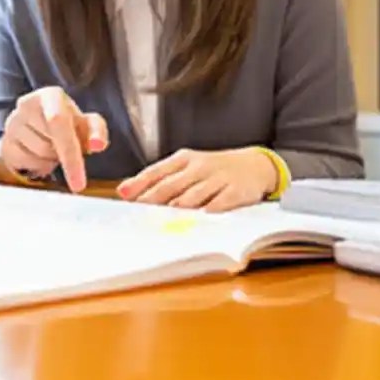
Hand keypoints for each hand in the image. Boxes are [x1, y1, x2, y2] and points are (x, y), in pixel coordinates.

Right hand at [0, 86, 107, 191]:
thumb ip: (96, 131)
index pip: (58, 122)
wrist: (39, 125)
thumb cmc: (68, 123)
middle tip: (75, 168)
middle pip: (49, 144)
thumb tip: (97, 144)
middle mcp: (26, 105)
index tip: (79, 184)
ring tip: (54, 149)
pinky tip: (41, 155)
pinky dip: (38, 165)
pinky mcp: (5, 143)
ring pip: (38, 155)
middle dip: (65, 158)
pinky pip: (25, 164)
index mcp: (50, 96)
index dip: (70, 153)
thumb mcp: (87, 123)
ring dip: (51, 159)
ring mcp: (12, 124)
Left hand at [115, 147, 278, 211]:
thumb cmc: (214, 169)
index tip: (124, 196)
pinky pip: (220, 203)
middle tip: (139, 213)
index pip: (157, 171)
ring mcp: (218, 178)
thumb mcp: (187, 167)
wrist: (254, 165)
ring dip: (177, 208)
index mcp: (183, 159)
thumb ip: (160, 178)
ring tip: (163, 220)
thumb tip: (126, 191)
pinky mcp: (235, 190)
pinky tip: (198, 219)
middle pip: (171, 185)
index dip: (139, 184)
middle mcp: (199, 167)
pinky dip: (207, 211)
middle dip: (153, 200)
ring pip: (193, 195)